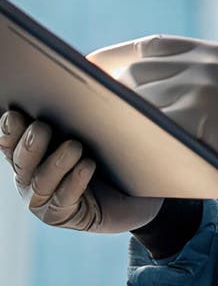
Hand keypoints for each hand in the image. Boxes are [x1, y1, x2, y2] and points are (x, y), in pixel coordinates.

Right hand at [0, 110, 161, 232]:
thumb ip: (81, 103)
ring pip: (40, 181)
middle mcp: (30, 173)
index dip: (10, 127)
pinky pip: (63, 200)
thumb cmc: (111, 148)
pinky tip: (87, 167)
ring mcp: (44, 198)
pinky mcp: (64, 215)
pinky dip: (74, 182)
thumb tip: (86, 70)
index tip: (16, 113)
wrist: (138, 188)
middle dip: (30, 143)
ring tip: (75, 147)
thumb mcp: (96, 123)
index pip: (11, 137)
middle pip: (21, 160)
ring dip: (56, 162)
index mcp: (31, 147)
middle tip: (42, 127)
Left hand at [91, 35, 217, 217]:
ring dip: (117, 112)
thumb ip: (188, 83)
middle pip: (139, 67)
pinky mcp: (198, 111)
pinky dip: (131, 131)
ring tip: (98, 126)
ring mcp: (204, 84)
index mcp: (215, 52)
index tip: (88, 67)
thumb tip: (126, 91)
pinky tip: (119, 143)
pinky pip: (148, 119)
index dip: (117, 55)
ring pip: (138, 93)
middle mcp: (209, 61)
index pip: (153, 45)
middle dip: (110, 87)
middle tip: (85, 105)